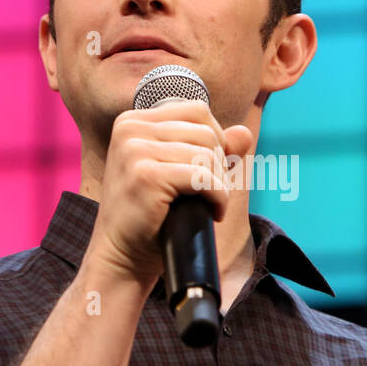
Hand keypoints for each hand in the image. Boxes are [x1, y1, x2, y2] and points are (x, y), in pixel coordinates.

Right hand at [85, 98, 253, 286]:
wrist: (122, 255)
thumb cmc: (150, 216)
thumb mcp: (178, 173)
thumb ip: (210, 149)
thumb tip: (244, 132)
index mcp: (132, 121)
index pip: (197, 111)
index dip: (215, 140)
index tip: (208, 171)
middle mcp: (129, 129)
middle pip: (205, 131)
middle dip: (218, 164)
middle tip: (209, 193)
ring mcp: (134, 151)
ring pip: (207, 154)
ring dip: (219, 184)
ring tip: (208, 204)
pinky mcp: (145, 176)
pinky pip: (203, 177)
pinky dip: (218, 197)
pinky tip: (212, 213)